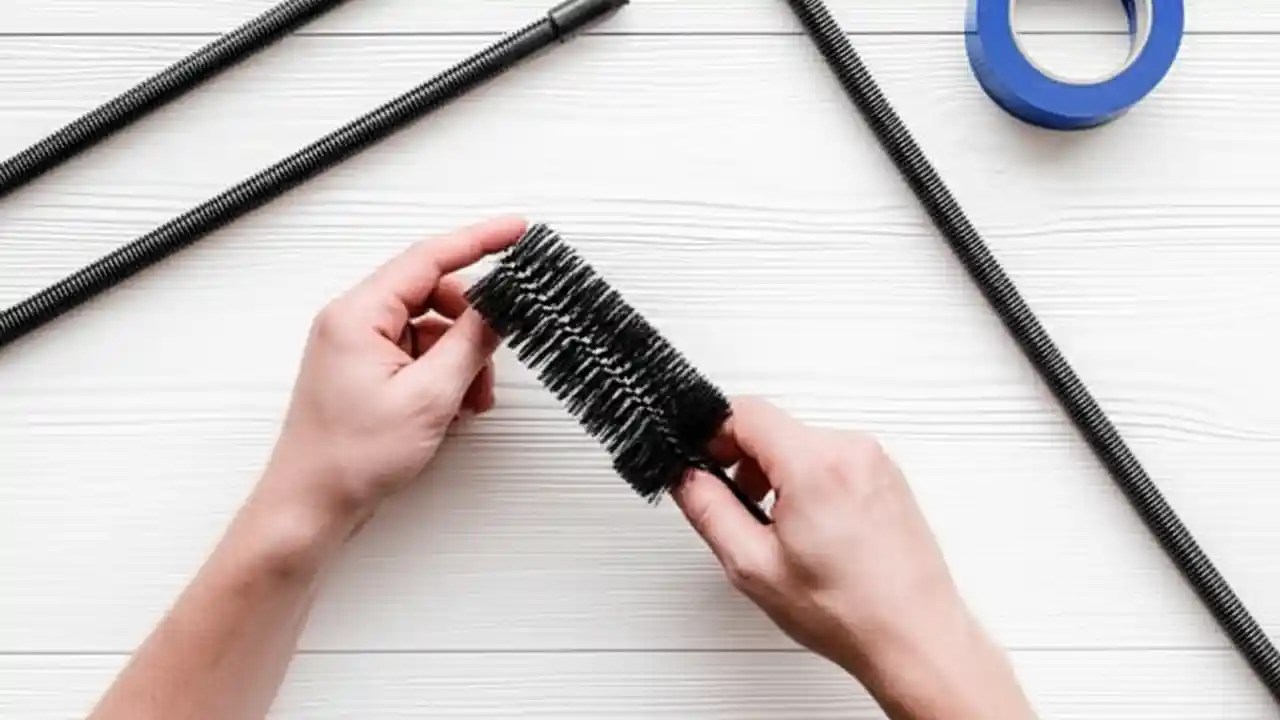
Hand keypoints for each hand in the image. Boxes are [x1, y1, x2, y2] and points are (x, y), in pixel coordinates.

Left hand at [257, 216, 526, 550]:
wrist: (311, 506)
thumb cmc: (348, 458)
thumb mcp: (428, 397)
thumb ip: (470, 345)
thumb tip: (498, 309)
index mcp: (359, 314)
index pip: (430, 258)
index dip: (479, 241)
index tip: (515, 231)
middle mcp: (354, 323)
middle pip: (434, 296)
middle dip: (472, 327)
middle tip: (493, 358)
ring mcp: (359, 348)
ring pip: (432, 330)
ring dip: (461, 359)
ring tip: (469, 400)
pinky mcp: (367, 372)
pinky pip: (418, 356)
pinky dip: (444, 377)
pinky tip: (453, 408)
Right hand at [674, 398, 1033, 719]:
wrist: (914, 636)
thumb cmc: (850, 611)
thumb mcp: (753, 566)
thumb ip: (708, 509)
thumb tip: (687, 478)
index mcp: (815, 465)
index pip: (745, 412)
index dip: (713, 435)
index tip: (703, 461)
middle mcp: (851, 450)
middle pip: (774, 427)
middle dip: (744, 460)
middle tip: (735, 505)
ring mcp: (874, 461)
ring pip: (801, 443)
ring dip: (775, 472)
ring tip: (775, 526)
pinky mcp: (886, 476)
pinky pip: (831, 459)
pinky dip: (808, 481)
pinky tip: (808, 528)